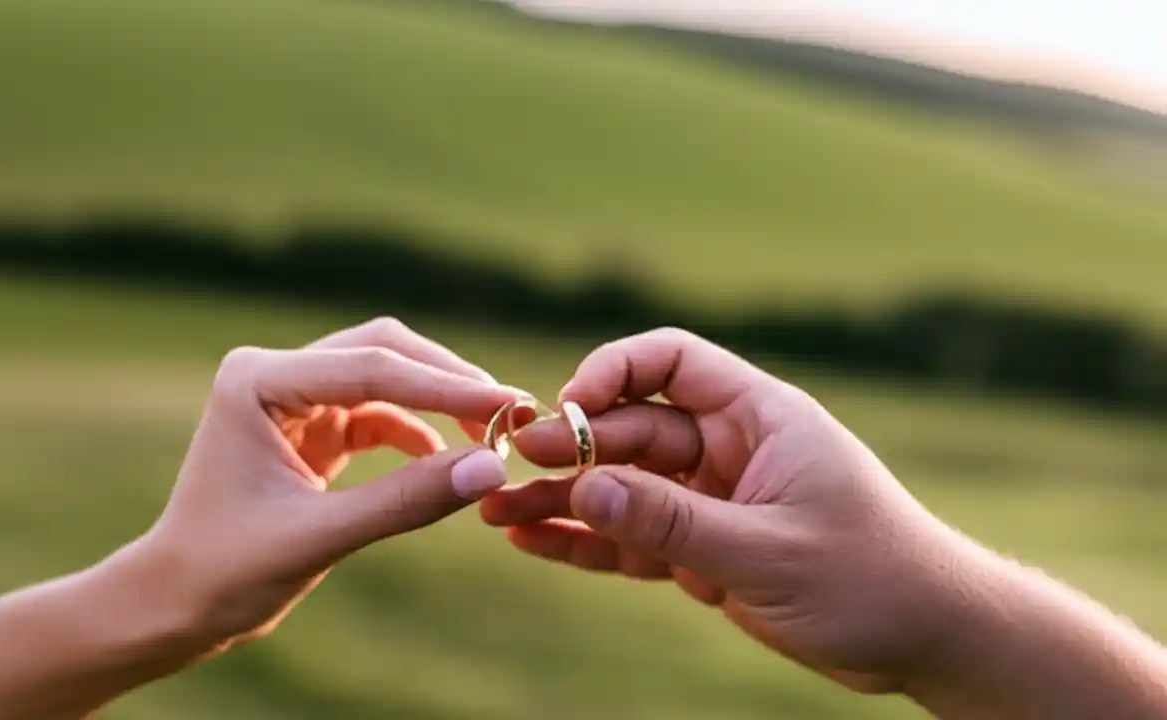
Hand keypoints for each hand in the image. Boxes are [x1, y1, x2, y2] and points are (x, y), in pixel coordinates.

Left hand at [138, 318, 521, 652]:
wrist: (175, 603)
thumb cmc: (225, 571)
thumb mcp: (320, 537)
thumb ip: (406, 500)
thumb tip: (492, 467)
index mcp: (257, 380)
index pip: (369, 368)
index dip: (445, 386)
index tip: (507, 405)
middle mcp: (274, 373)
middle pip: (383, 351)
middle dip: (447, 380)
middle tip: (511, 412)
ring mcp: (292, 396)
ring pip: (387, 376)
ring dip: (438, 402)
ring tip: (490, 436)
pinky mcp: (310, 426)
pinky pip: (378, 413)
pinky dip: (416, 431)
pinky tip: (445, 462)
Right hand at [482, 328, 977, 693]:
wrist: (927, 636)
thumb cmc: (872, 578)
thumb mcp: (768, 550)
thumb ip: (673, 522)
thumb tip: (584, 488)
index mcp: (759, 416)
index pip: (671, 361)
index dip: (613, 371)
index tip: (568, 405)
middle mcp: (728, 447)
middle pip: (632, 428)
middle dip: (571, 448)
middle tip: (506, 465)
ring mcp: (713, 499)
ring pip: (624, 487)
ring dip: (564, 498)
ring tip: (494, 509)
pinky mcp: (705, 548)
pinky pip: (635, 537)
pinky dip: (587, 541)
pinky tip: (533, 542)